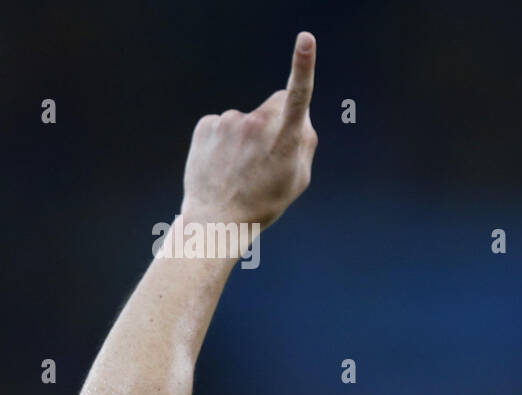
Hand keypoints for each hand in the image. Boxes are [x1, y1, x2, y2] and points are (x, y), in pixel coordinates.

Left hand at [181, 32, 318, 228]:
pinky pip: (224, 126)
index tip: (306, 38)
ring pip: (248, 119)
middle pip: (276, 105)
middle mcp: (255, 124)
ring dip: (249, 136)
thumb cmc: (265, 202)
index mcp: (283, 139)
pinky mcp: (206, 124)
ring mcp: (227, 122)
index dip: (304, 66)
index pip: (298, 95)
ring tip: (242, 168)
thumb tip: (301, 117)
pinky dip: (226, 141)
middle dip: (278, 121)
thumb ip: (306, 143)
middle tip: (271, 157)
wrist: (216, 220)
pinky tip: (224, 164)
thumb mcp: (299, 179)